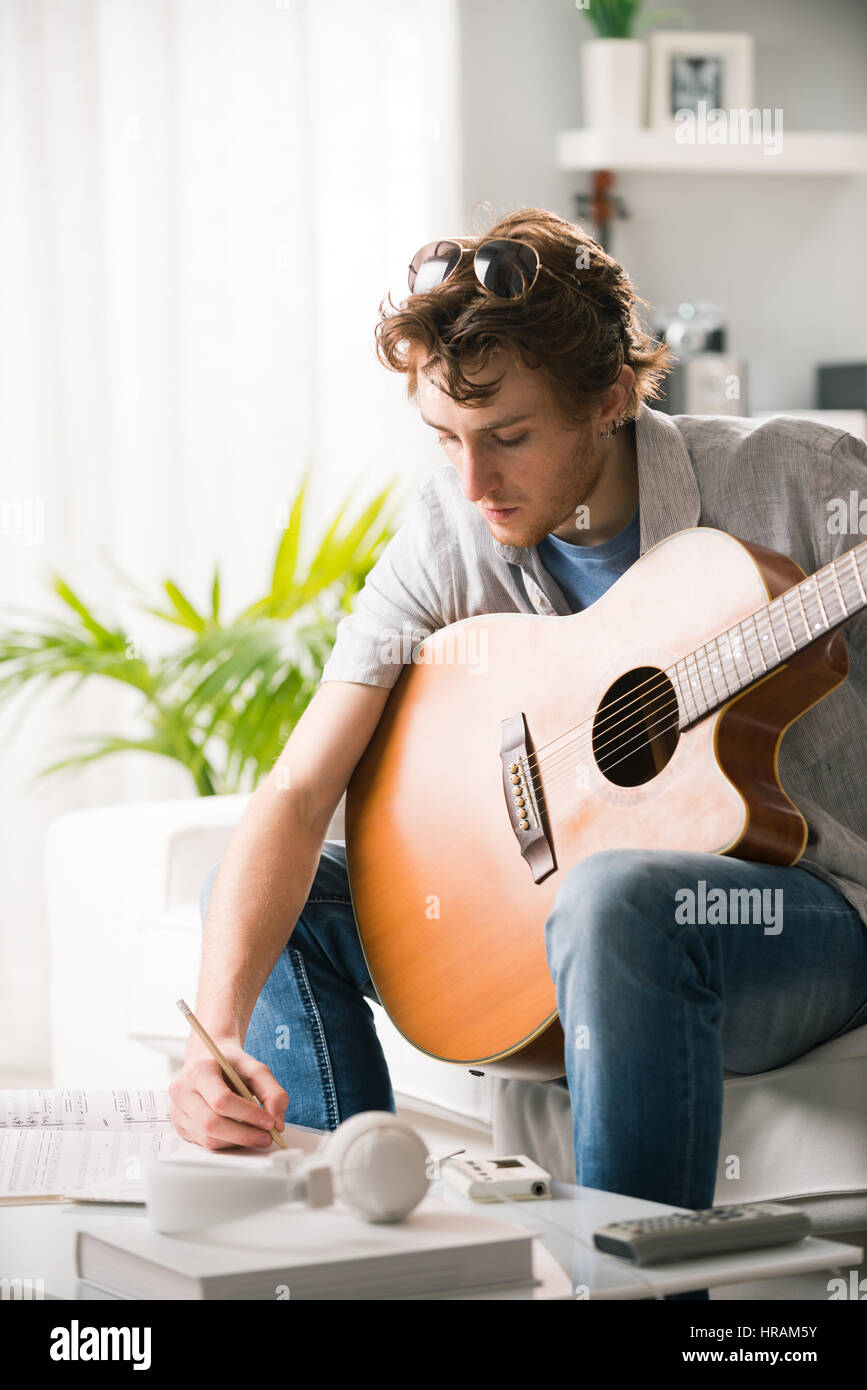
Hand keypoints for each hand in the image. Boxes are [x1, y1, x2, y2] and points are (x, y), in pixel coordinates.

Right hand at [169, 1037, 288, 1150]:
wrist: (208, 1059)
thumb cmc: (230, 1064)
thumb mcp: (255, 1069)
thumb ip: (273, 1092)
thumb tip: (277, 1123)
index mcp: (199, 1070)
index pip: (221, 1100)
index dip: (248, 1115)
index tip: (269, 1122)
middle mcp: (182, 1090)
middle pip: (212, 1124)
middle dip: (244, 1135)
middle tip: (267, 1136)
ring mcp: (177, 1110)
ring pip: (208, 1138)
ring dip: (236, 1142)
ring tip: (256, 1135)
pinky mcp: (179, 1125)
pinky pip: (204, 1143)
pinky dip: (226, 1143)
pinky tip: (239, 1133)